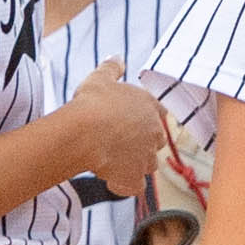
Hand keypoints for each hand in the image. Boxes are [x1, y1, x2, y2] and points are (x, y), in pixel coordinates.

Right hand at [62, 63, 165, 203]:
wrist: (84, 133)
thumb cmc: (92, 103)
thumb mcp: (100, 78)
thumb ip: (112, 68)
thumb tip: (117, 57)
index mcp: (150, 106)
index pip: (159, 112)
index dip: (147, 117)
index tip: (131, 121)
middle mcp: (154, 132)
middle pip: (157, 141)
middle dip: (142, 142)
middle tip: (119, 141)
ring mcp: (146, 157)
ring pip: (148, 164)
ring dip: (135, 164)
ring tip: (112, 160)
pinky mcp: (134, 178)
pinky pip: (135, 186)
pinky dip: (125, 185)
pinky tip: (111, 180)